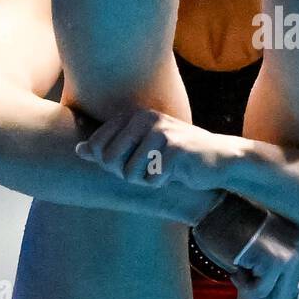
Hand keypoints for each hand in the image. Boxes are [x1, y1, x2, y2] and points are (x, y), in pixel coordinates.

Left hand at [75, 107, 237, 190]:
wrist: (220, 158)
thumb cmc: (177, 156)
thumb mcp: (141, 150)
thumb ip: (110, 149)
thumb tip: (79, 150)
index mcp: (133, 115)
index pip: (97, 148)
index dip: (111, 164)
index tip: (135, 160)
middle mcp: (144, 118)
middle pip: (109, 161)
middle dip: (126, 174)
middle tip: (150, 168)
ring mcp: (160, 131)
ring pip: (129, 173)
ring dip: (146, 179)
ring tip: (164, 168)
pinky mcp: (175, 148)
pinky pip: (151, 179)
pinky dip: (162, 182)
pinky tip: (176, 173)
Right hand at [229, 209, 298, 298]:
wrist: (216, 208)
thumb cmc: (230, 227)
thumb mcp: (260, 245)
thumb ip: (274, 266)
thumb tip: (286, 296)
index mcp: (297, 243)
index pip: (292, 285)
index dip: (267, 288)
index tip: (249, 275)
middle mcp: (298, 248)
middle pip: (285, 295)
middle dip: (260, 294)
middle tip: (243, 279)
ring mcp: (288, 255)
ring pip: (270, 296)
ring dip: (248, 288)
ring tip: (239, 268)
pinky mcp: (274, 261)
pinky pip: (259, 291)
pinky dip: (243, 285)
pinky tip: (237, 267)